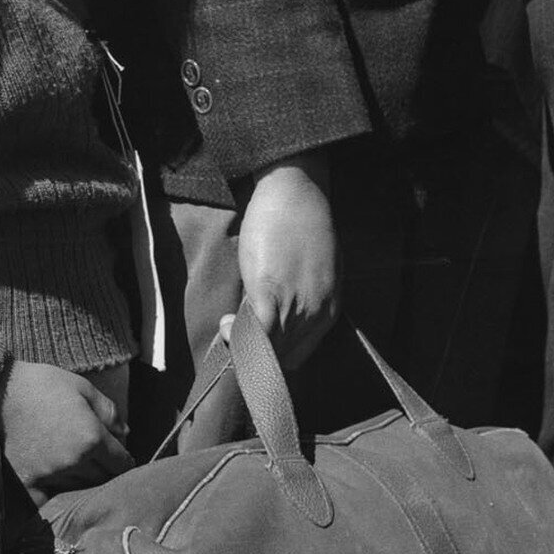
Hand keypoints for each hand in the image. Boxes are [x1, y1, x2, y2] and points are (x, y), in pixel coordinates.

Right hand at [0, 361, 133, 504]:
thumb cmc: (42, 385)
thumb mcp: (82, 388)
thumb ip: (109, 411)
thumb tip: (126, 434)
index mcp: (92, 438)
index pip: (122, 464)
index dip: (122, 459)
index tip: (117, 456)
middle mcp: (74, 462)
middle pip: (103, 480)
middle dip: (104, 470)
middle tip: (95, 459)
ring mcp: (51, 477)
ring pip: (80, 490)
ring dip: (81, 481)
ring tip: (73, 465)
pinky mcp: (29, 486)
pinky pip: (52, 501)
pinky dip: (56, 495)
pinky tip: (54, 482)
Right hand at [234, 150, 338, 370]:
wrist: (295, 194)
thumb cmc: (304, 224)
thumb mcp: (316, 270)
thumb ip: (305, 296)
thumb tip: (282, 312)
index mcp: (329, 310)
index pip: (300, 354)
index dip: (276, 358)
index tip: (258, 354)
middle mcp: (316, 315)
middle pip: (285, 358)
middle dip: (261, 359)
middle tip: (239, 348)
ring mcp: (294, 307)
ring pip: (270, 351)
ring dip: (247, 350)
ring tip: (229, 337)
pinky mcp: (270, 294)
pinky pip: (255, 334)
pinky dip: (237, 336)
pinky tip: (225, 326)